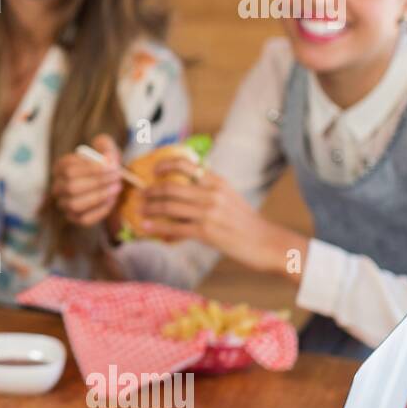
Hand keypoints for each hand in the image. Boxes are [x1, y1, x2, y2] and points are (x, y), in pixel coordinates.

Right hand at [51, 133, 122, 226]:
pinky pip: (84, 219)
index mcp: (61, 168)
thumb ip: (105, 145)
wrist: (109, 183)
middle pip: (71, 187)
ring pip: (75, 204)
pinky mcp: (74, 218)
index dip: (91, 167)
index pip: (69, 168)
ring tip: (116, 188)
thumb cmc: (105, 165)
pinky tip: (112, 201)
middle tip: (117, 177)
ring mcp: (64, 204)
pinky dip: (100, 211)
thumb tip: (107, 156)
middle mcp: (58, 187)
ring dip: (99, 196)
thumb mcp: (105, 150)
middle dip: (97, 182)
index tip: (112, 165)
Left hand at [140, 159, 306, 275]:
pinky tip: (146, 227)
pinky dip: (157, 227)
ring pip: (168, 207)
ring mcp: (208, 213)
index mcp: (218, 182)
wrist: (266, 243)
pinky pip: (174, 228)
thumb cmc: (246, 222)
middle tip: (140, 193)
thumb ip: (209, 190)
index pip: (188, 165)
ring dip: (149, 208)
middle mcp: (212, 194)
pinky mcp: (206, 232)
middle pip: (171, 187)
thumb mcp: (230, 197)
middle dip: (151, 190)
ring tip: (139, 210)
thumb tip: (185, 188)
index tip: (154, 169)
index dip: (166, 164)